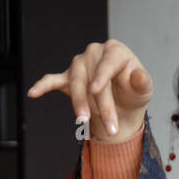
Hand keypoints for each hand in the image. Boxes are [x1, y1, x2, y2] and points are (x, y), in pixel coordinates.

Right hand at [27, 39, 152, 140]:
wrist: (124, 103)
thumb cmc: (134, 91)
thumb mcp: (144, 89)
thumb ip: (142, 83)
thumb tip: (139, 77)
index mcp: (115, 51)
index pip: (108, 62)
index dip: (102, 76)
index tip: (96, 90)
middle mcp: (95, 53)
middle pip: (92, 78)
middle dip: (100, 105)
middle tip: (110, 127)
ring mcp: (80, 64)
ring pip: (75, 82)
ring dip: (79, 103)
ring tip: (83, 121)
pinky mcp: (68, 77)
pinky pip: (53, 80)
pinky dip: (43, 86)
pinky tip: (33, 93)